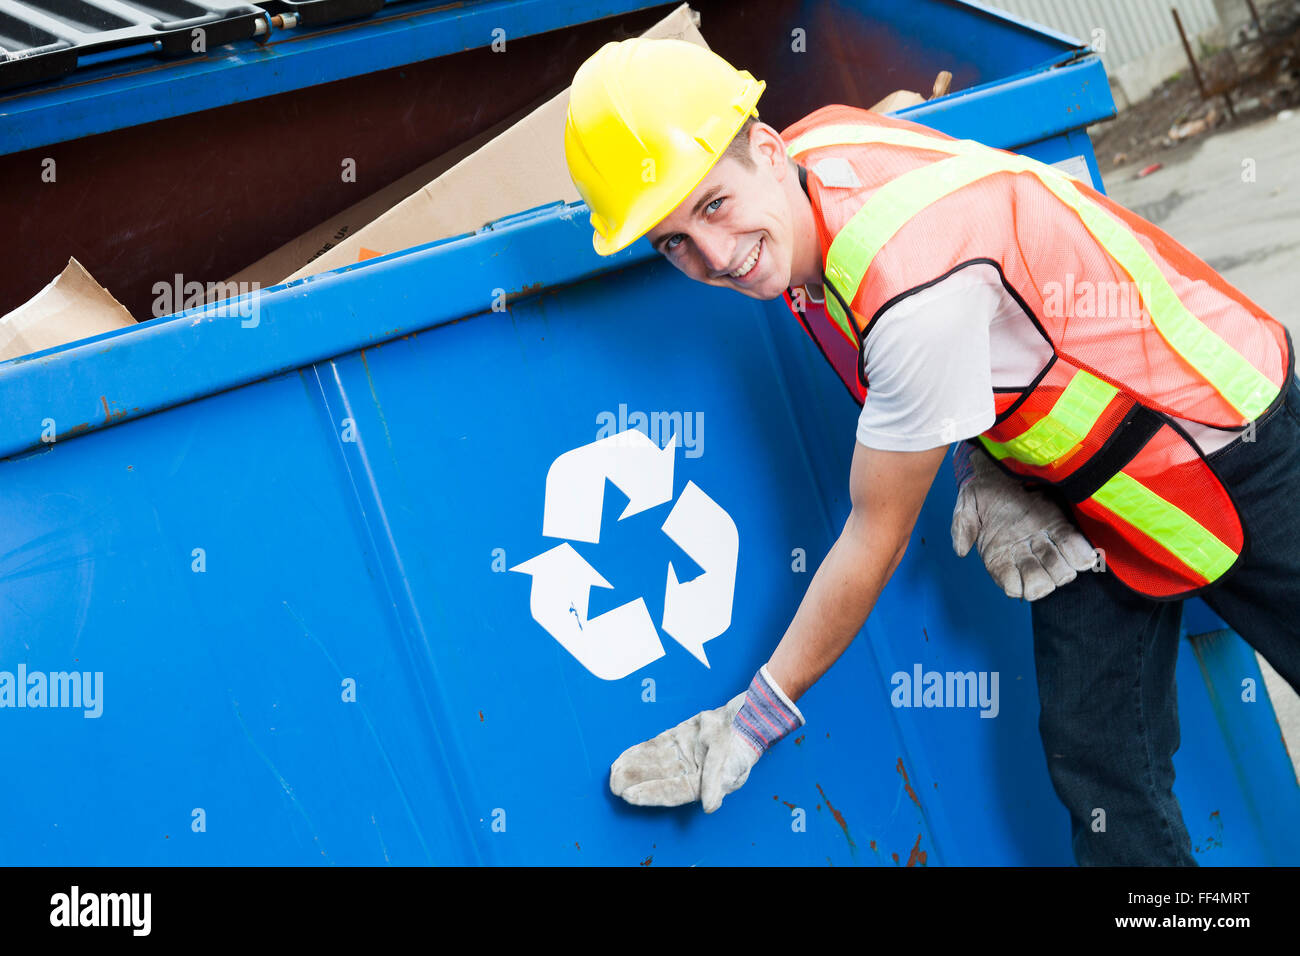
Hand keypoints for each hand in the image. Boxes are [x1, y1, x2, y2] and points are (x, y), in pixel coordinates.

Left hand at [609, 667, 802, 812]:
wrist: (748, 720)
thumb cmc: (741, 747)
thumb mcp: (732, 767)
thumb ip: (717, 784)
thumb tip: (710, 807)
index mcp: (701, 784)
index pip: (670, 792)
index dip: (649, 794)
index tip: (629, 795)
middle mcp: (688, 771)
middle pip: (657, 778)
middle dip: (635, 780)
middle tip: (613, 783)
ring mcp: (683, 754)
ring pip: (653, 762)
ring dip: (634, 766)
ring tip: (614, 770)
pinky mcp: (679, 737)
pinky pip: (656, 746)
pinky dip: (641, 751)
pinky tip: (626, 756)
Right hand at [951, 442, 1096, 600]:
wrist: (1000, 465)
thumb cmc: (981, 489)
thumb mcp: (966, 506)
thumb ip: (962, 528)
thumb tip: (961, 551)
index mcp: (998, 556)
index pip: (1012, 586)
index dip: (1019, 586)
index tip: (1020, 573)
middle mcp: (1022, 554)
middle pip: (1040, 583)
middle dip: (1044, 580)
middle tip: (1043, 562)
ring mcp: (1043, 542)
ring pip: (1060, 572)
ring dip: (1064, 570)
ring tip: (1062, 557)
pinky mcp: (1059, 525)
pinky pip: (1074, 547)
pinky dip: (1082, 556)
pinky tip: (1086, 557)